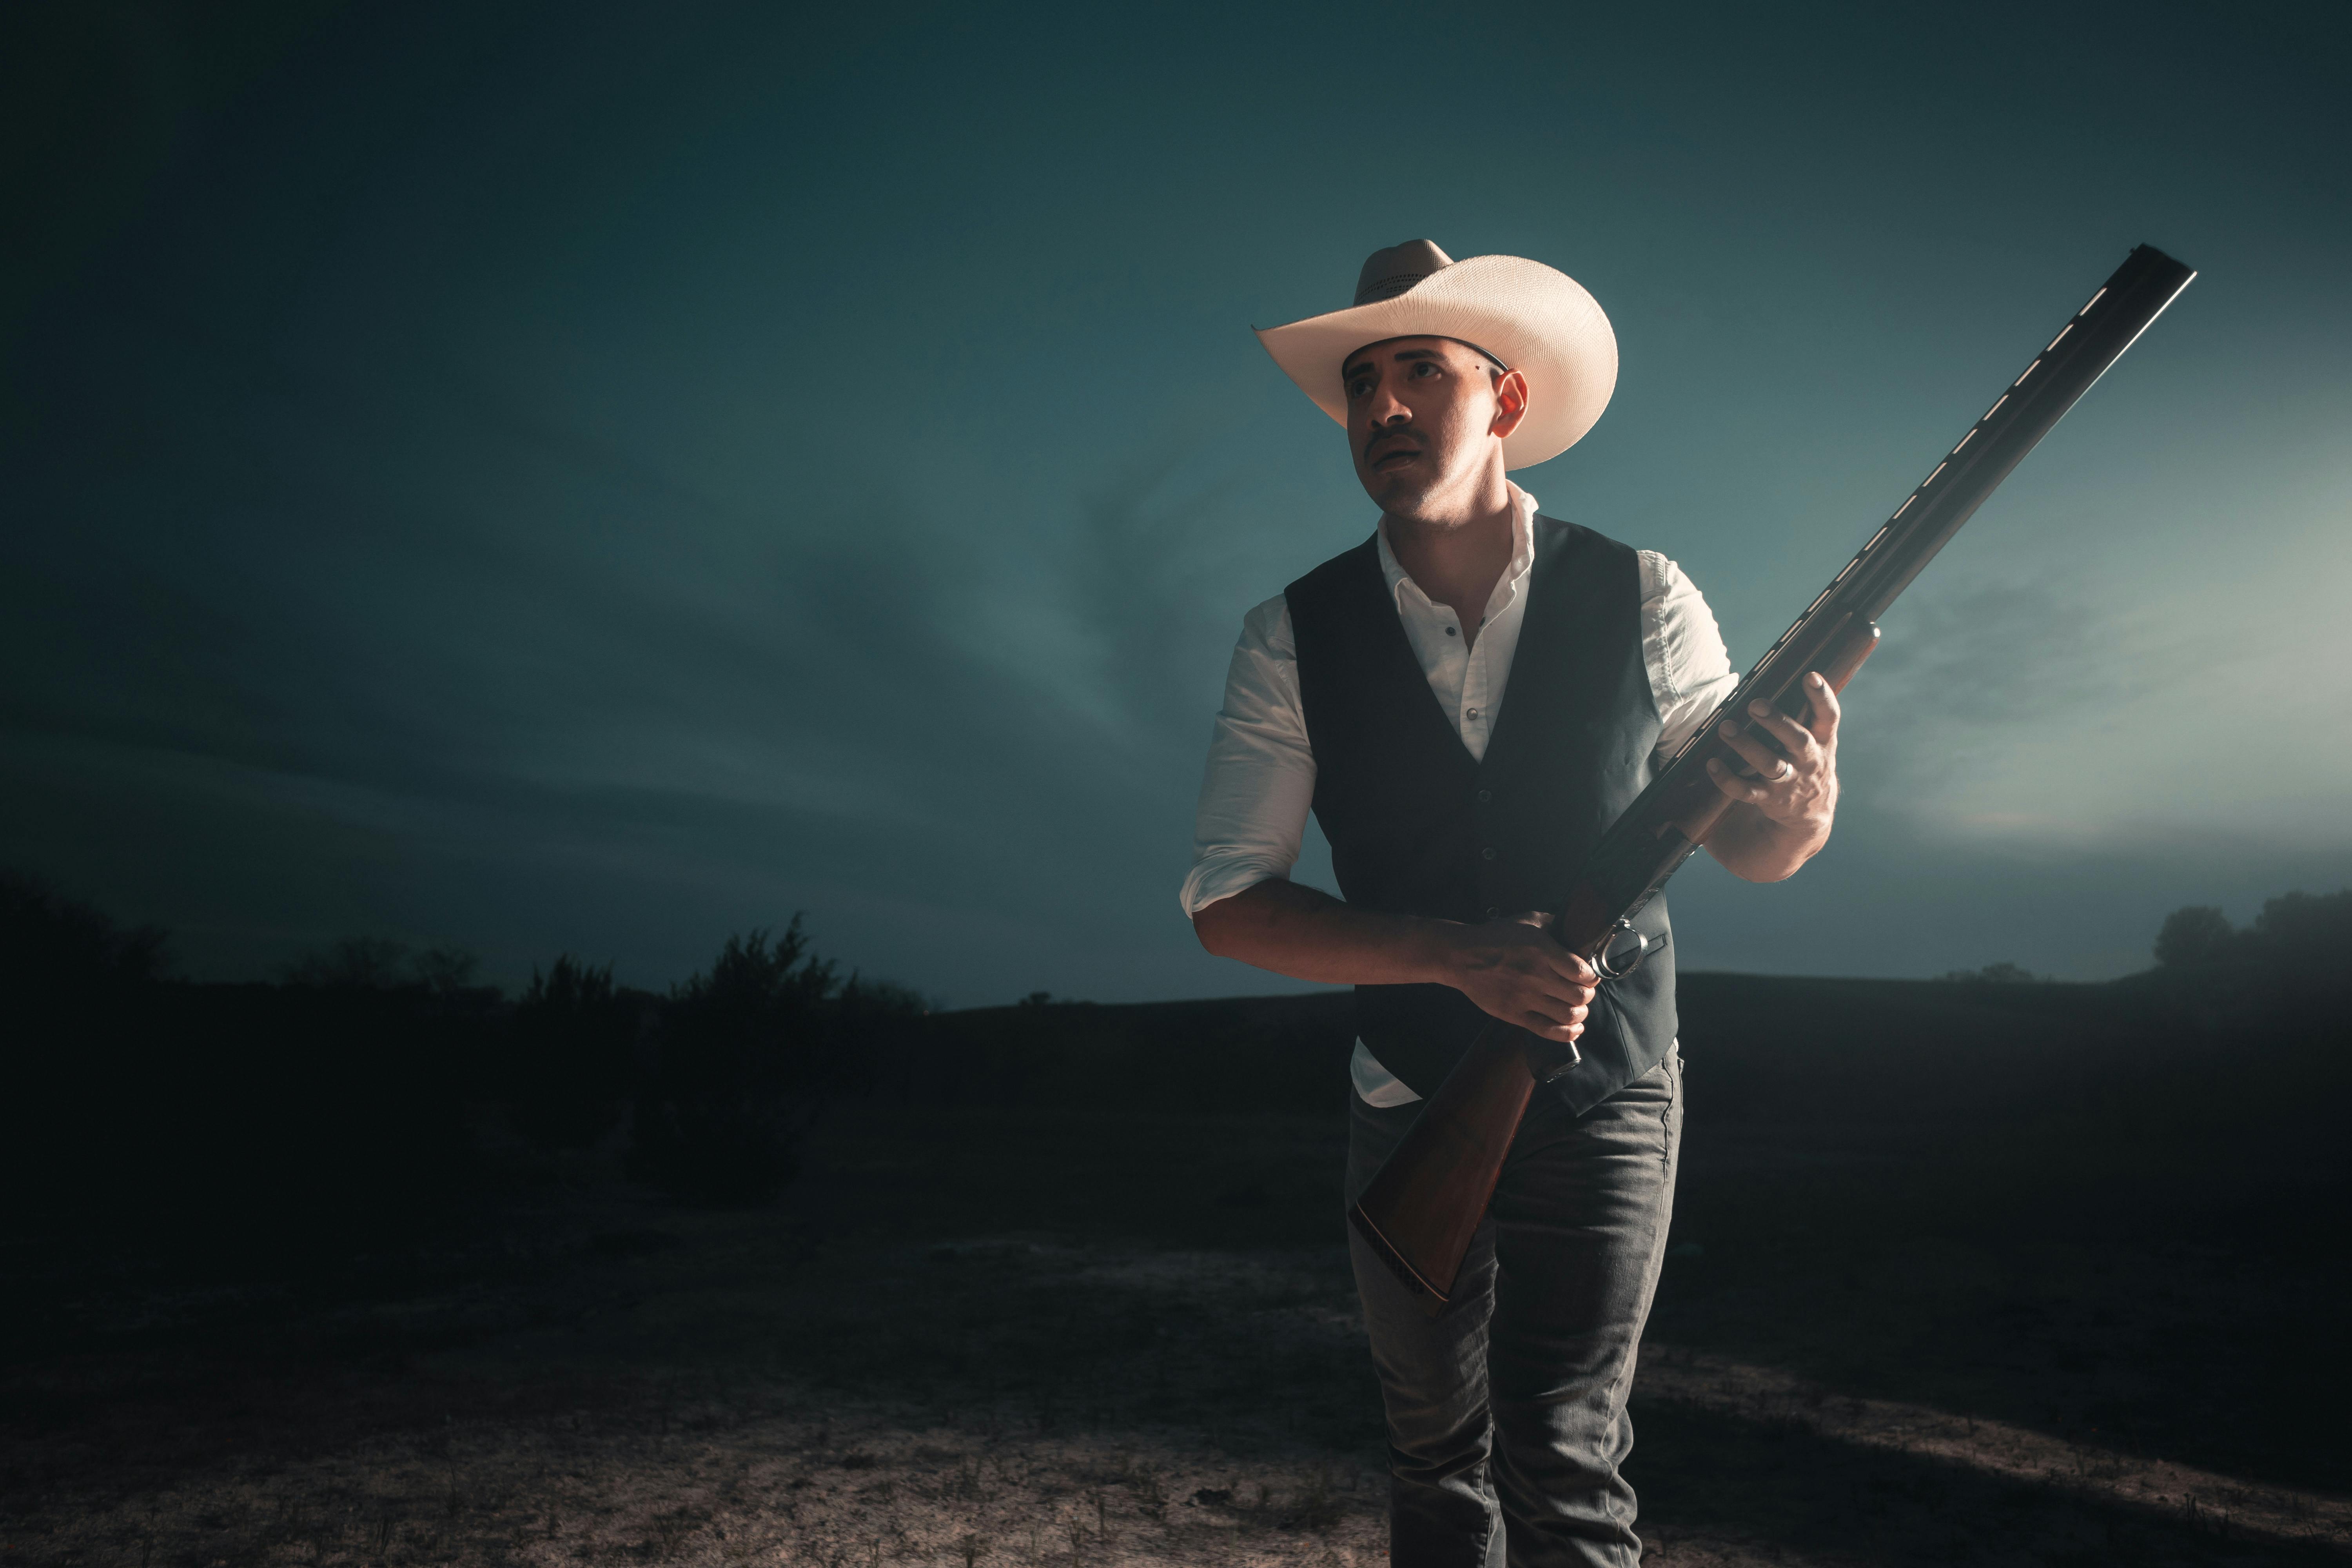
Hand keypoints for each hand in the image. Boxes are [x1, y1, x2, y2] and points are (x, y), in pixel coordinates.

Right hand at [1440, 912, 1598, 1043]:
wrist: (1461, 957)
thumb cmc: (1495, 937)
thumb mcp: (1526, 921)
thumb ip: (1553, 923)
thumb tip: (1574, 929)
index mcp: (1542, 951)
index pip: (1583, 972)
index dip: (1592, 976)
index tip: (1588, 975)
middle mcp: (1537, 976)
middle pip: (1580, 996)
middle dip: (1588, 994)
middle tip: (1583, 990)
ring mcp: (1526, 998)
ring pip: (1568, 1015)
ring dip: (1580, 1013)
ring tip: (1577, 1007)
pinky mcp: (1515, 1014)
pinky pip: (1548, 1030)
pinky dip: (1567, 1033)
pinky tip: (1574, 1028)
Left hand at [1705, 672, 1840, 833]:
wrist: (1811, 811)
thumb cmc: (1807, 761)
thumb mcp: (1817, 740)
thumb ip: (1805, 715)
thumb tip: (1778, 675)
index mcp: (1822, 741)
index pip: (1828, 716)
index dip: (1821, 696)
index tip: (1810, 676)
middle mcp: (1809, 761)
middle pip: (1797, 740)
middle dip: (1777, 722)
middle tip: (1755, 704)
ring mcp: (1790, 782)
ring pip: (1769, 765)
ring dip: (1746, 746)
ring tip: (1726, 728)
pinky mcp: (1769, 799)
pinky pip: (1746, 791)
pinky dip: (1727, 779)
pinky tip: (1712, 764)